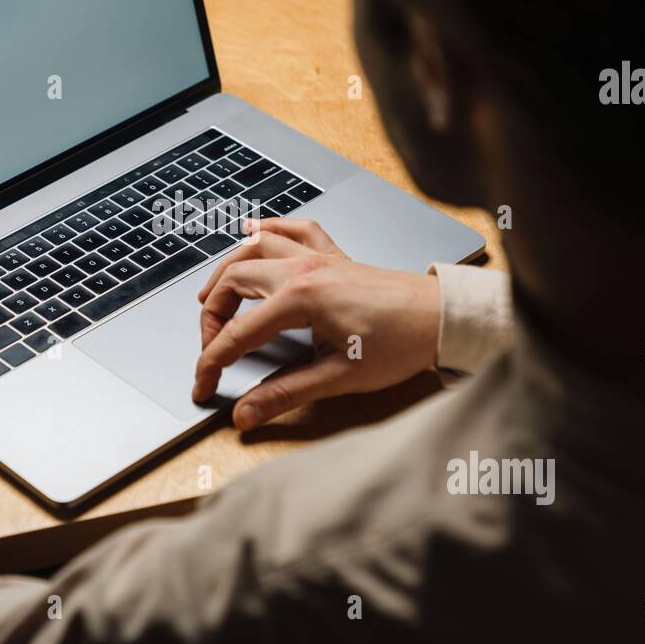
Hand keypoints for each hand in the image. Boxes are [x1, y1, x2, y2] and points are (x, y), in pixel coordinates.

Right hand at [193, 218, 440, 430]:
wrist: (442, 317)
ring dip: (227, 270)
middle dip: (212, 317)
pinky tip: (253, 234)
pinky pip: (291, 229)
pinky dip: (267, 230)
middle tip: (211, 348)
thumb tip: (247, 413)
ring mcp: (317, 256)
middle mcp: (303, 269)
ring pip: (253, 247)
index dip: (212, 362)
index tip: (202, 385)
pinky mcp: (333, 255)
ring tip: (211, 297)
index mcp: (301, 298)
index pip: (238, 333)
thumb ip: (286, 393)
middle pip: (233, 280)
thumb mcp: (340, 377)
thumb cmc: (402, 343)